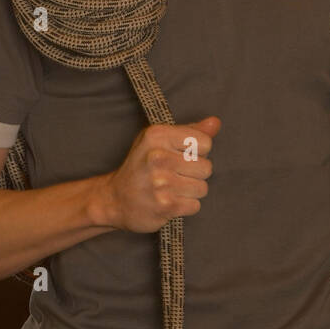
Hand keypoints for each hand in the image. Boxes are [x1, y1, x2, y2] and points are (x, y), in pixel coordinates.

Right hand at [91, 117, 219, 232]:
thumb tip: (215, 122)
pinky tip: (169, 201)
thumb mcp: (159, 140)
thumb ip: (190, 131)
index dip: (198, 152)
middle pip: (207, 167)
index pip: (205, 143)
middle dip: (195, 174)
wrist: (114, 199)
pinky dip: (185, 206)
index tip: (181, 156)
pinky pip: (195, 205)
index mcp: (158, 135)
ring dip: (190, 191)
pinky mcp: (165, 205)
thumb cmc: (141, 166)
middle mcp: (158, 156)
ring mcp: (161, 182)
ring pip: (202, 188)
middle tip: (175, 175)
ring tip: (171, 188)